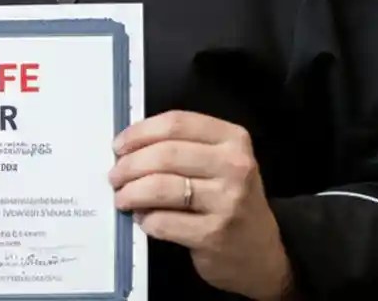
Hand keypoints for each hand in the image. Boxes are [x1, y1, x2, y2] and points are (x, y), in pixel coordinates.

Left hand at [109, 111, 294, 300]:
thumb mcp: (222, 163)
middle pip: (165, 154)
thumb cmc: (231, 201)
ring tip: (122, 197)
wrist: (262, 254)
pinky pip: (163, 222)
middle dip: (129, 165)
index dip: (140, 132)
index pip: (176, 123)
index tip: (119, 145)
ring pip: (160, 187)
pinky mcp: (212, 235)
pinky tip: (144, 219)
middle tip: (115, 175)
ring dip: (131, 192)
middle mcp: (234, 166)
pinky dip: (145, 219)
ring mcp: (226, 202)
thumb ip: (185, 147)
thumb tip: (130, 146)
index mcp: (233, 139)